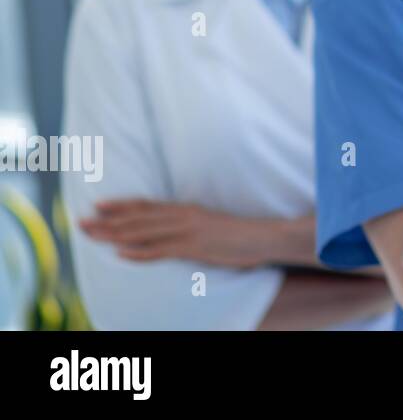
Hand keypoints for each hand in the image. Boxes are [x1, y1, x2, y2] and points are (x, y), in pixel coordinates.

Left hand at [79, 199, 276, 268]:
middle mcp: (183, 216)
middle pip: (138, 218)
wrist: (262, 236)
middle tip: (82, 223)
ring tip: (93, 236)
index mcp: (185, 208)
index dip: (120, 205)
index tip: (97, 205)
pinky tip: (122, 254)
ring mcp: (188, 231)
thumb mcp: (208, 222)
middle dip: (107, 221)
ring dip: (115, 235)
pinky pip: (162, 251)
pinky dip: (140, 253)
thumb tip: (165, 228)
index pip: (146, 205)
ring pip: (144, 232)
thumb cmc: (236, 233)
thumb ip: (186, 223)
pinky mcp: (195, 247)